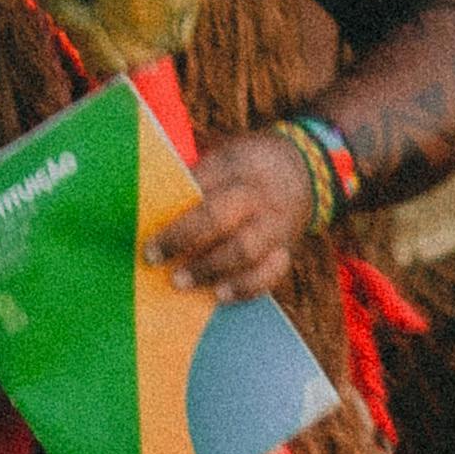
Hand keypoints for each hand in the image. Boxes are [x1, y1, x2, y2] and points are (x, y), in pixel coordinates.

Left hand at [149, 133, 319, 301]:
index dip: (171, 211)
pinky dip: (246, 287)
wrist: (308, 167)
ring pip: (245, 249)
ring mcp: (275, 223)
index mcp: (236, 166)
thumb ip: (197, 182)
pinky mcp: (287, 247)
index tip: (147, 235)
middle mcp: (257, 195)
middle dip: (183, 239)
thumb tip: (152, 212)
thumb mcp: (225, 158)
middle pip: (219, 216)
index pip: (199, 186)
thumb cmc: (248, 168)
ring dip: (210, 269)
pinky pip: (271, 272)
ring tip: (181, 282)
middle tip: (154, 257)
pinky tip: (220, 295)